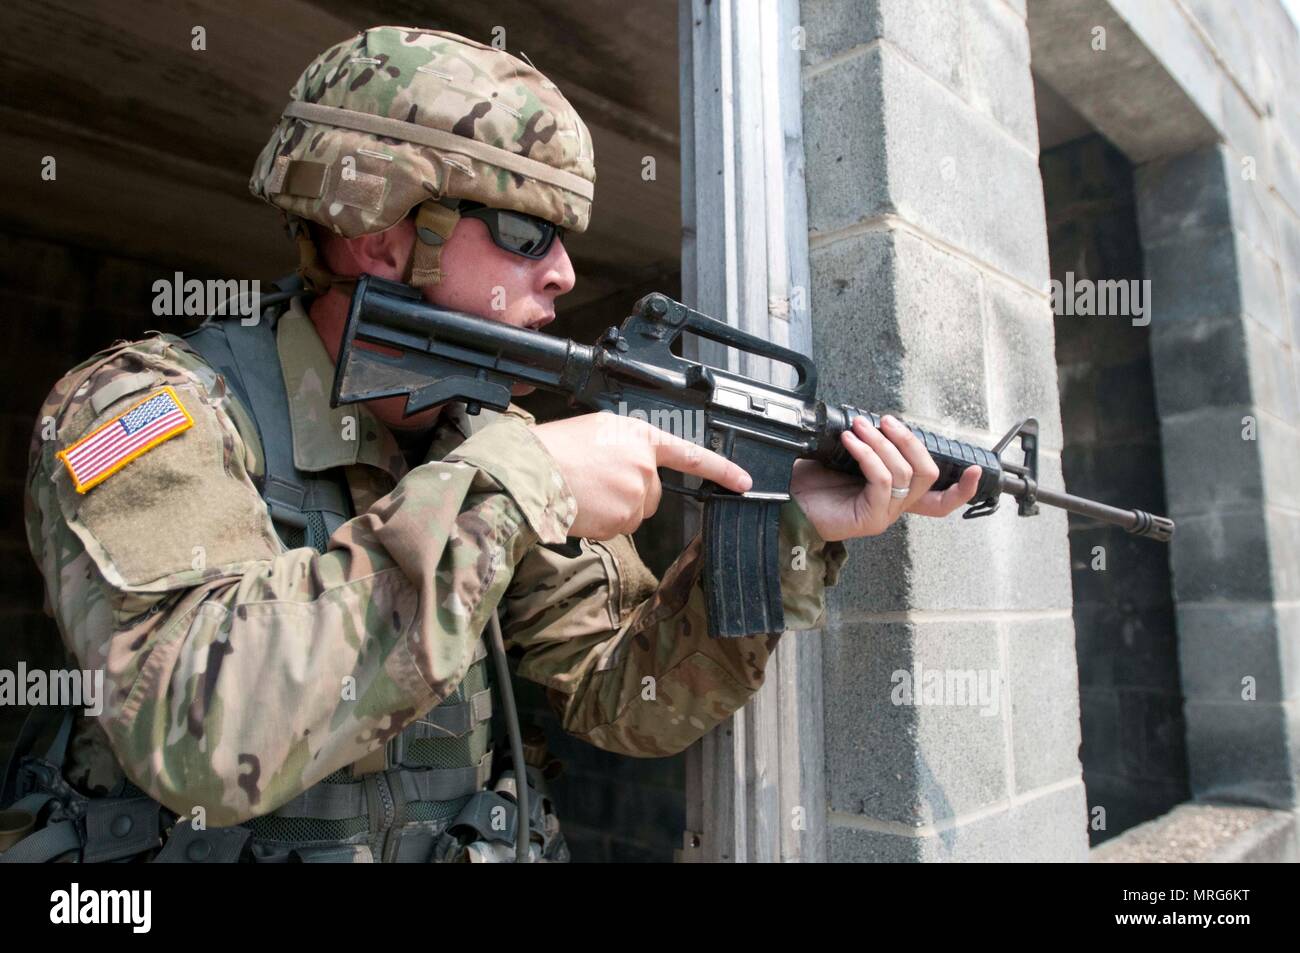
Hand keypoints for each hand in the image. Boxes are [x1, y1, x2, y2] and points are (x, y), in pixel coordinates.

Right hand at [532, 413, 751, 539]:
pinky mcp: (622, 520)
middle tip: (598, 482)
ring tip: (586, 492)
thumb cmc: (557, 448)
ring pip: (636, 512)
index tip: (743, 482)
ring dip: (616, 509)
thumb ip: (629, 447)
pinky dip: (603, 523)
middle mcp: (645, 466)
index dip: (720, 470)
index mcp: (641, 437)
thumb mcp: (600, 431)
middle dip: (632, 493)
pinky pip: (620, 528)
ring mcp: (635, 494)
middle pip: (654, 494)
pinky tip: (584, 507)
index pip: (690, 455)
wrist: (531, 470)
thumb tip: (638, 467)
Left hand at [789, 415, 981, 541]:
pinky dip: (868, 455)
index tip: (975, 469)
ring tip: (859, 427)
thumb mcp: (844, 459)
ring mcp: (884, 514)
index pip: (940, 500)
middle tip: (885, 421)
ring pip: (905, 474)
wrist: (785, 505)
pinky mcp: (869, 518)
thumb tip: (873, 421)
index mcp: (896, 495)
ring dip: (882, 443)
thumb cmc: (811, 484)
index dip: (962, 488)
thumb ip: (868, 447)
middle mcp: (895, 507)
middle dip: (910, 441)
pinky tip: (851, 442)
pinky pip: (882, 480)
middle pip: (928, 474)